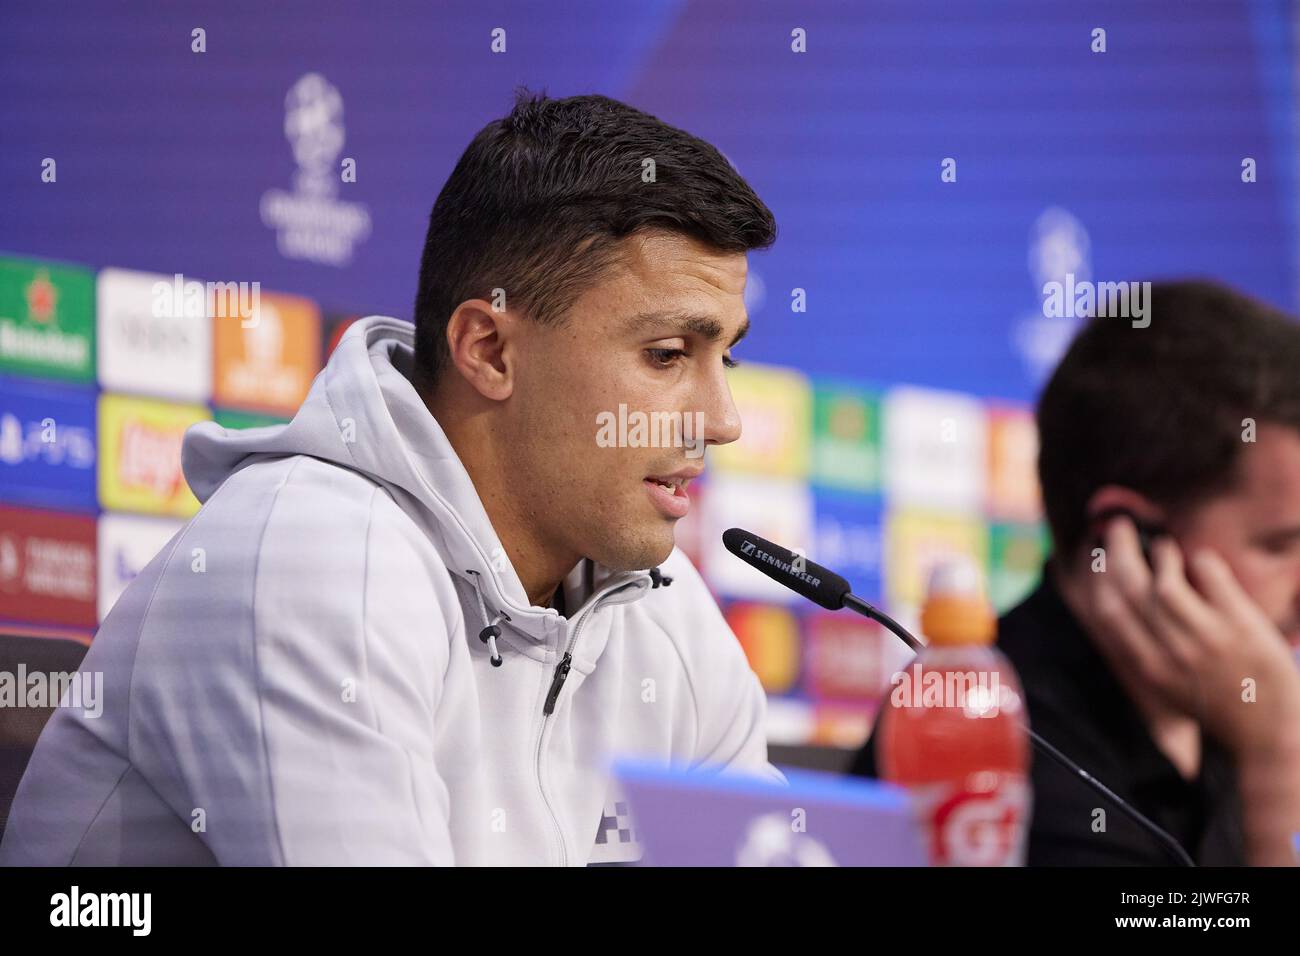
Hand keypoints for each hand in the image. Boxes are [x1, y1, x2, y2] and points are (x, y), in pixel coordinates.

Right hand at [1082, 516, 1299, 753]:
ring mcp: (1206, 638)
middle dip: (1120, 549)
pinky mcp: (1240, 626)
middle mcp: (1172, 652)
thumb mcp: (1165, 683)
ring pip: (1167, 581)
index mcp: (1148, 667)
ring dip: (1162, 555)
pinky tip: (1202, 563)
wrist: (1268, 733)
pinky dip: (1201, 560)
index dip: (1098, 574)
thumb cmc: (1214, 704)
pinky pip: (1210, 575)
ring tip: (1166, 548)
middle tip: (1120, 526)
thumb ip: (1143, 645)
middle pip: (1132, 588)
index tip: (1097, 551)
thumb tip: (1124, 595)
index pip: (1109, 610)